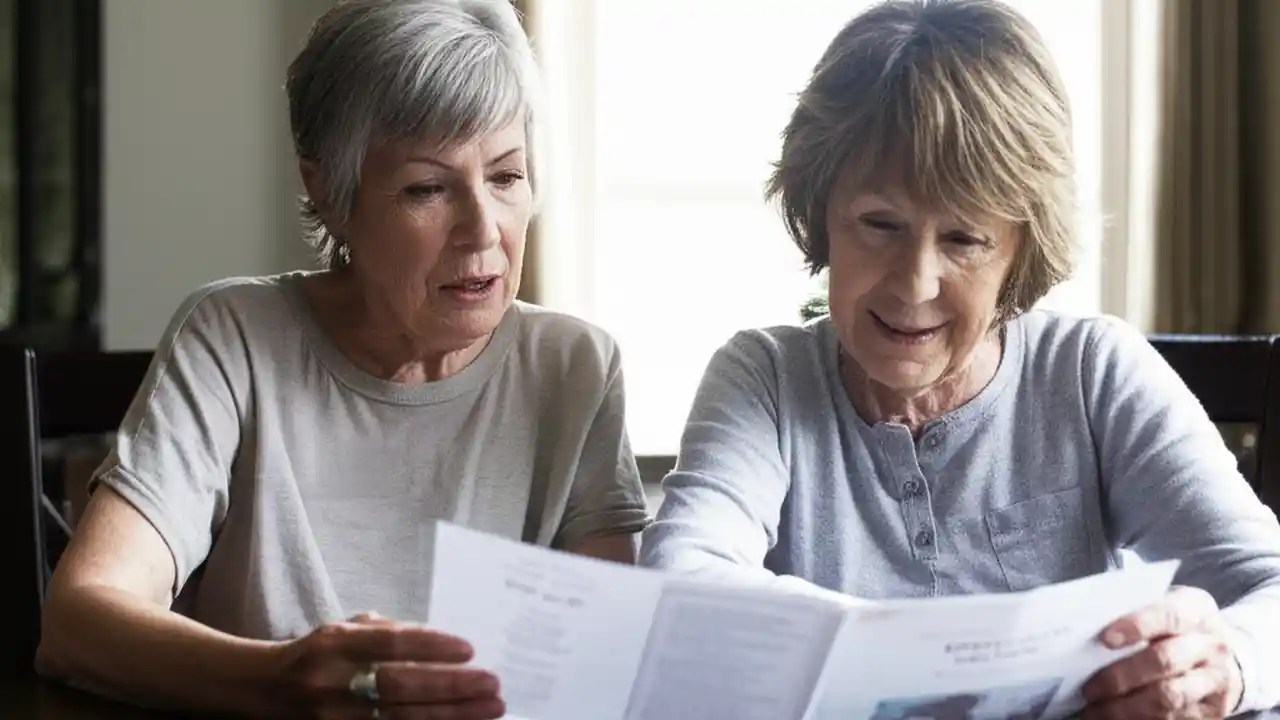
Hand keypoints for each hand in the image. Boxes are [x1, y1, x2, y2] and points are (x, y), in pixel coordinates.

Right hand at [270, 611, 503, 718]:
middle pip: (400, 686)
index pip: (390, 644)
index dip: (432, 646)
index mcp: (334, 643)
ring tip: (490, 708)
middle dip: (451, 687)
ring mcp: (332, 718)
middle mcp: (331, 681)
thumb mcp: (342, 630)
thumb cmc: (315, 655)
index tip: (470, 649)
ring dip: (451, 716)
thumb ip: (386, 632)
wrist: (258, 690)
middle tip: (492, 684)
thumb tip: (441, 643)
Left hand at [1081, 587, 1242, 718]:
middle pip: (1165, 661)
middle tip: (1089, 688)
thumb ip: (1135, 611)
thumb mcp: (1165, 605)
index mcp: (1197, 610)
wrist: (1229, 656)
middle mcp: (1211, 646)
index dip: (1136, 626)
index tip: (1105, 638)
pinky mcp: (1211, 711)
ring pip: (1168, 697)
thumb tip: (1087, 626)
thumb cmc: (1179, 627)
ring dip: (1126, 708)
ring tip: (1094, 710)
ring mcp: (1214, 681)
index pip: (1169, 616)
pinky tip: (1113, 719)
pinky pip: (1172, 719)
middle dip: (1121, 676)